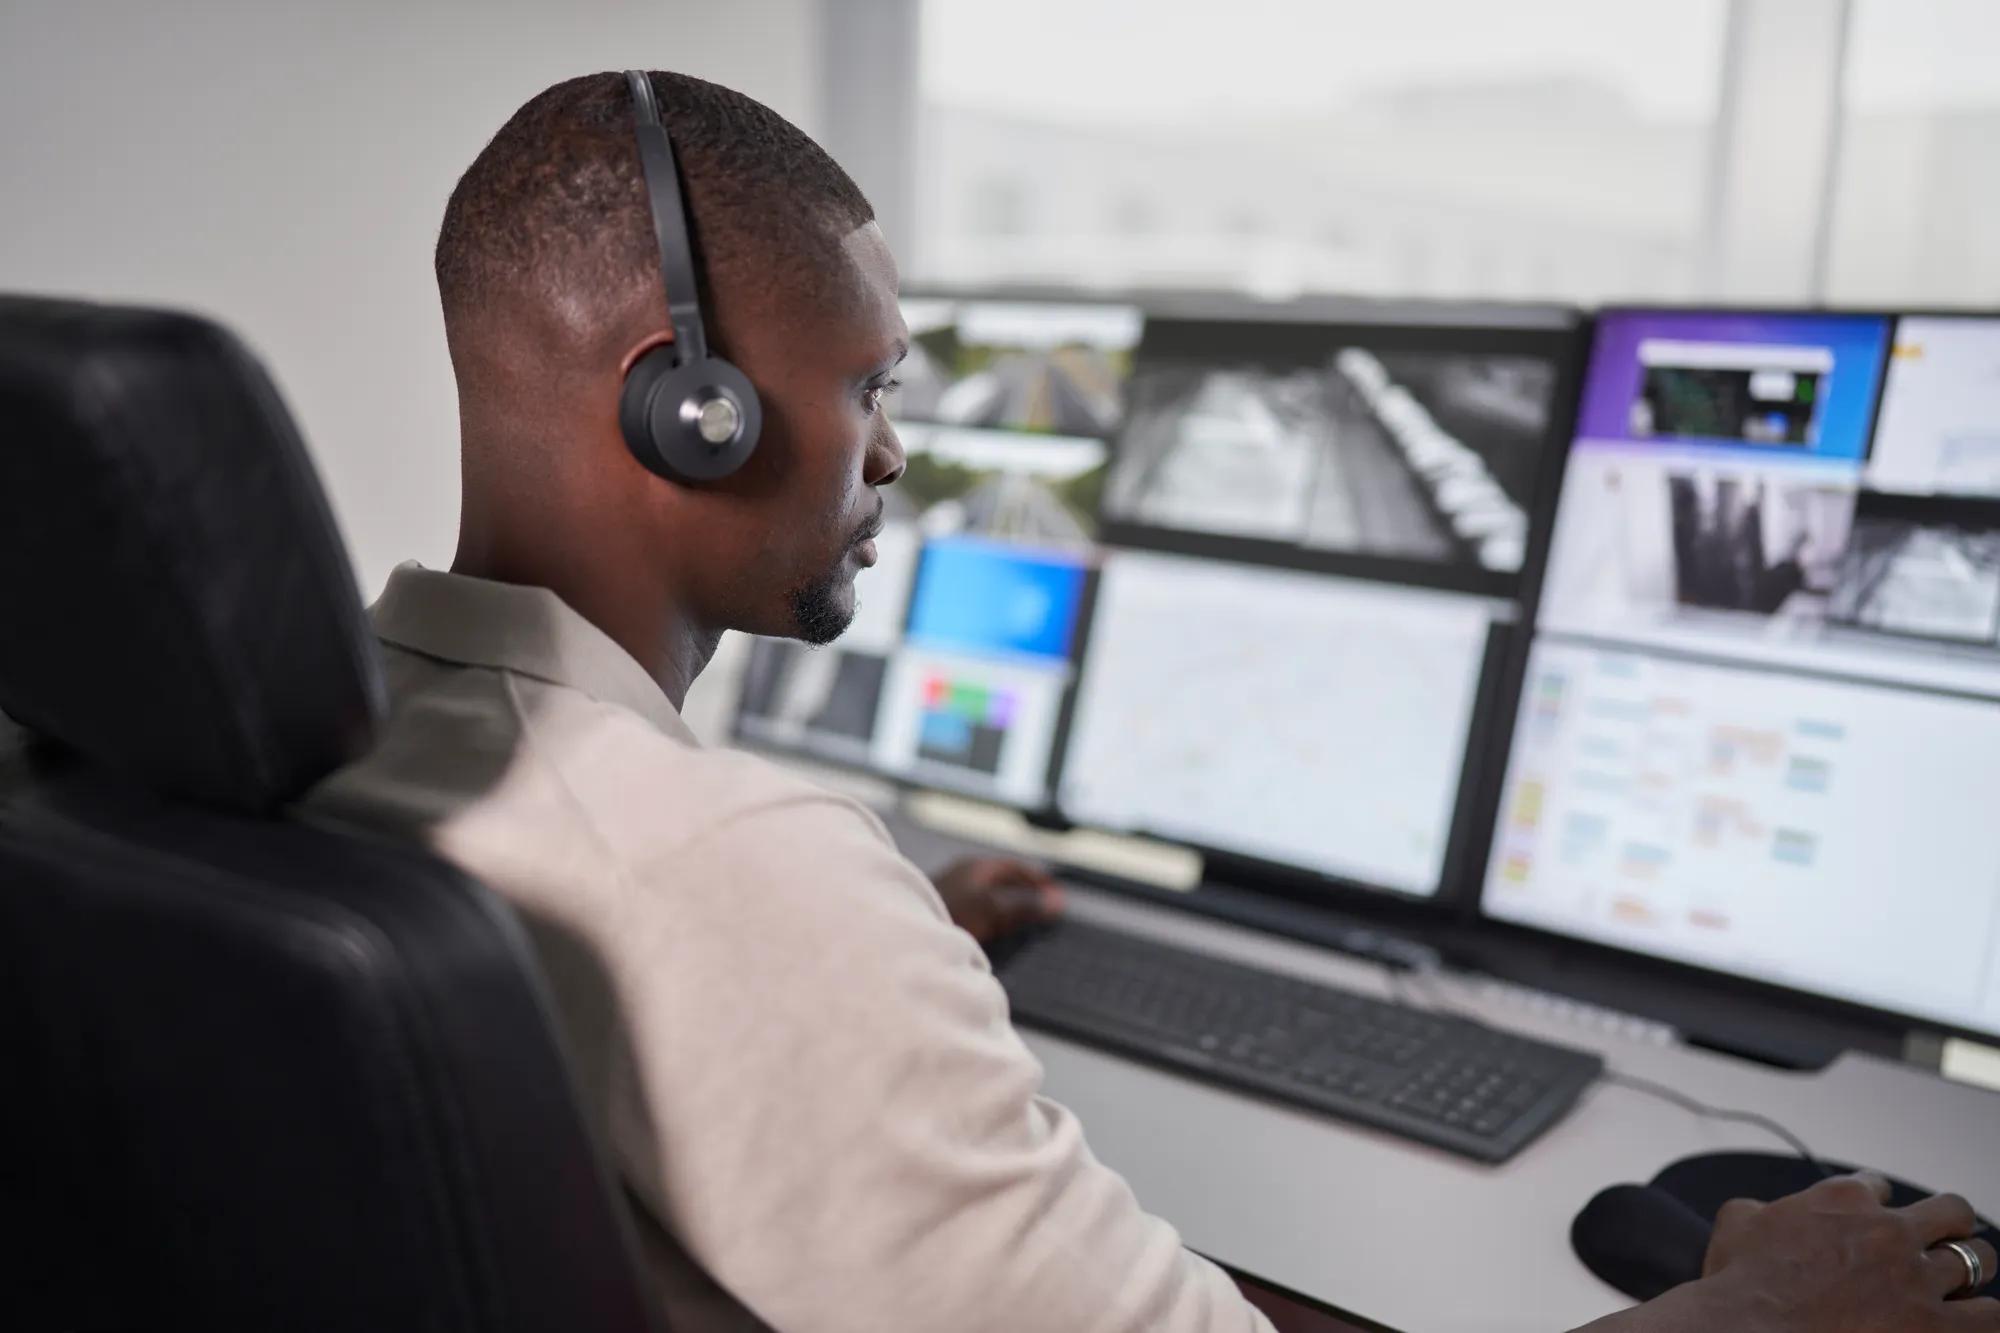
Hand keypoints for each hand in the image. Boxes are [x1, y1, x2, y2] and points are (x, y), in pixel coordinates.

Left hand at [931, 856, 1063, 943]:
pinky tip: (996, 940)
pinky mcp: (945, 917)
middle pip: (1003, 884)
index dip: (1039, 881)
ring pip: (990, 902)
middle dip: (1027, 897)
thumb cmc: (945, 914)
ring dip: (1010, 913)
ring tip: (1027, 929)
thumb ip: (1025, 905)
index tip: (1057, 897)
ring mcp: (953, 897)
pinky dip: (993, 925)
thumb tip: (1058, 901)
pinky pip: (977, 917)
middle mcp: (963, 878)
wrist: (903, 938)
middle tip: (1047, 914)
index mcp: (976, 868)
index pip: (1016, 868)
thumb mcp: (993, 908)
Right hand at [1696, 1172, 1996, 1330]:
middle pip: (1950, 1211)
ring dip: (1970, 1271)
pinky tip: (1968, 1321)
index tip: (1873, 1224)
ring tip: (1959, 1289)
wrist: (1748, 1329)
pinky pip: (1990, 1317)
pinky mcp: (1935, 1325)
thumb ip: (1759, 1206)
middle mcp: (1889, 1230)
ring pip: (1978, 1260)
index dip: (1878, 1205)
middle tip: (1938, 1246)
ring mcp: (1916, 1278)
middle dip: (1947, 1226)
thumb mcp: (1736, 1222)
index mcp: (1843, 1198)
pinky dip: (1982, 1318)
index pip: (1880, 1186)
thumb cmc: (1740, 1283)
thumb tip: (1760, 1209)